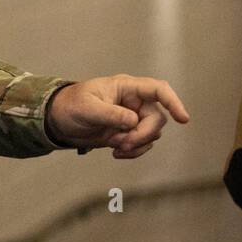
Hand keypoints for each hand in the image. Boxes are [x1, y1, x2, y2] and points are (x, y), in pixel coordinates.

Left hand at [46, 75, 189, 157]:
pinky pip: (142, 144)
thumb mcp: (86, 108)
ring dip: (136, 144)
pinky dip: (133, 152)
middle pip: (156, 119)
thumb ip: (110, 114)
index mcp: (126, 87)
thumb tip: (133, 121)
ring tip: (114, 146)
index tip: (182, 118)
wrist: (58, 120)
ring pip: (151, 134)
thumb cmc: (70, 105)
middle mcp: (134, 102)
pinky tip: (116, 153)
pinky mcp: (127, 134)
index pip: (158, 89)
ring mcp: (132, 118)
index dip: (173, 102)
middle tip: (122, 143)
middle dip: (142, 134)